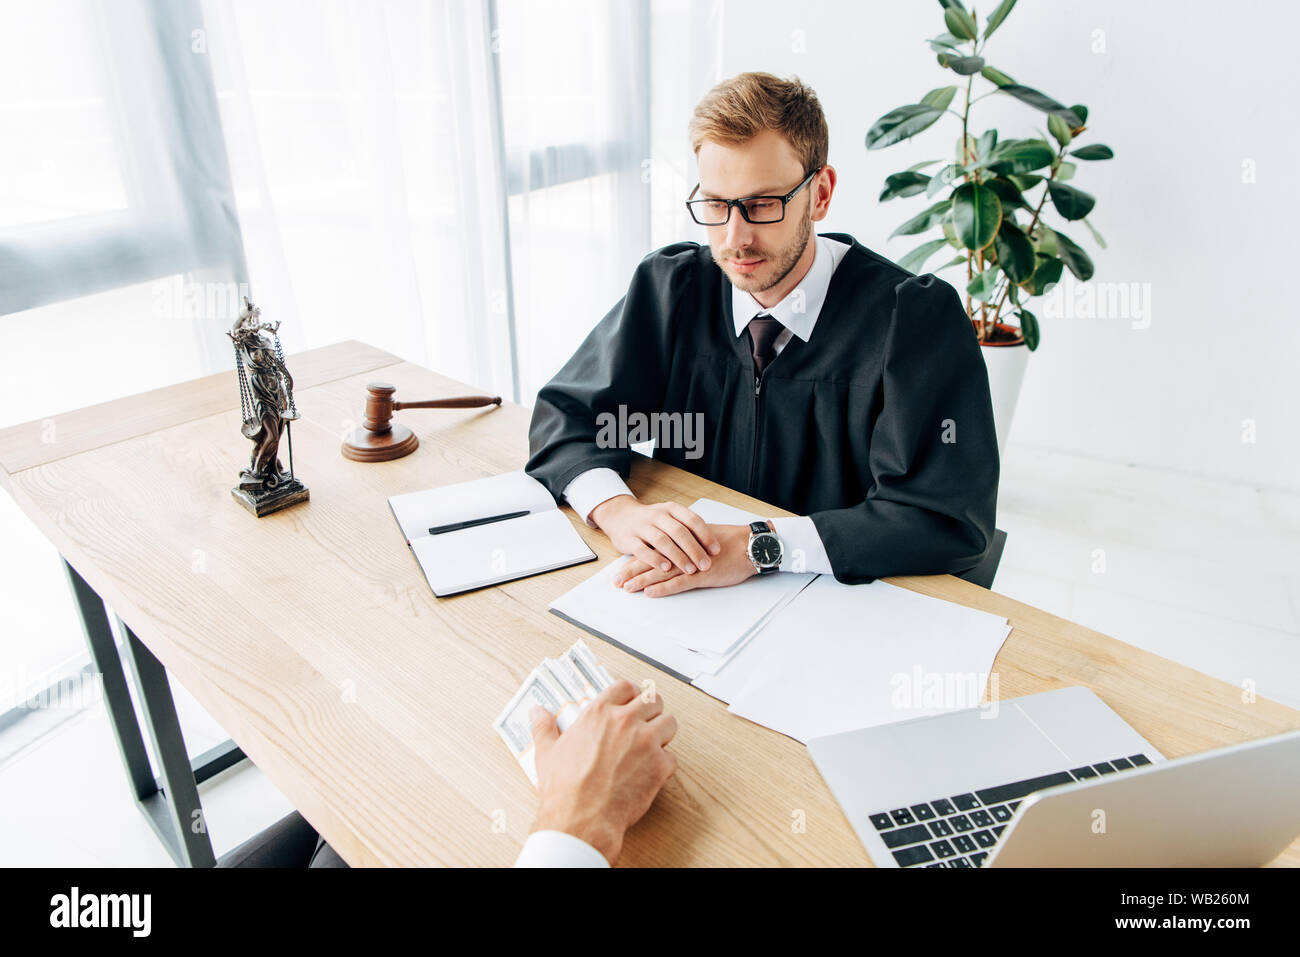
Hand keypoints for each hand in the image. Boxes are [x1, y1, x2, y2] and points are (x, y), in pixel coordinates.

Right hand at [529, 679, 677, 864]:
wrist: (581, 819)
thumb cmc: (565, 789)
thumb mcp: (547, 752)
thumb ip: (544, 728)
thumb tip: (537, 712)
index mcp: (599, 713)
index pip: (625, 686)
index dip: (631, 692)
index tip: (631, 700)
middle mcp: (625, 722)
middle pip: (653, 700)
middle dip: (651, 710)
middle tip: (646, 722)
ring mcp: (646, 742)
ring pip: (669, 722)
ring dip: (663, 732)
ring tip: (653, 744)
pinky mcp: (660, 766)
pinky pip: (671, 757)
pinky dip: (664, 764)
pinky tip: (651, 771)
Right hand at [590, 495, 720, 576]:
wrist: (620, 516)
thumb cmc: (652, 521)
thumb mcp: (670, 518)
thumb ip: (687, 529)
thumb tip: (712, 546)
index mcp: (671, 509)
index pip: (692, 520)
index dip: (706, 535)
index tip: (716, 551)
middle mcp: (657, 515)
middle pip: (679, 532)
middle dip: (694, 549)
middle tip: (706, 565)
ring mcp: (641, 527)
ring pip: (662, 541)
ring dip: (677, 556)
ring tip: (689, 569)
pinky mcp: (628, 539)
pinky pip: (642, 550)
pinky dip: (655, 559)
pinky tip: (666, 569)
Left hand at [612, 523, 756, 596]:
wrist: (750, 545)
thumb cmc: (730, 543)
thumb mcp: (704, 540)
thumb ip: (687, 545)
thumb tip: (673, 552)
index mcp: (682, 542)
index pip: (654, 551)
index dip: (636, 561)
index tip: (621, 569)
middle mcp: (683, 551)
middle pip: (652, 561)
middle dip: (632, 572)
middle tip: (616, 581)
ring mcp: (692, 563)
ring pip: (661, 572)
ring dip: (642, 580)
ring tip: (627, 588)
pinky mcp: (703, 575)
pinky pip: (679, 582)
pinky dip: (664, 588)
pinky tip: (650, 592)